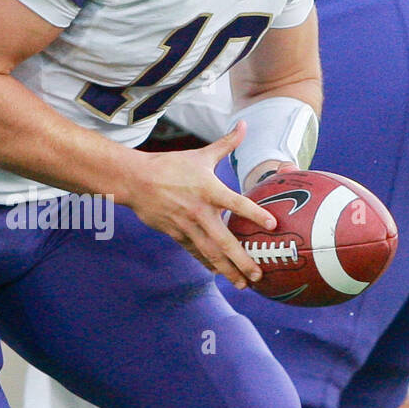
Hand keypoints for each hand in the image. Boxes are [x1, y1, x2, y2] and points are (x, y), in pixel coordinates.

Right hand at [128, 121, 276, 287]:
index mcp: (208, 189)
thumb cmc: (171, 166)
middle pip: (224, 241)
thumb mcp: (200, 155)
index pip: (236, 203)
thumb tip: (244, 124)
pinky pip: (195, 252)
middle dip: (242, 260)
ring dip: (228, 270)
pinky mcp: (176, 234)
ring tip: (243, 283)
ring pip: (210, 253)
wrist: (135, 181)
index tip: (272, 224)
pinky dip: (208, 263)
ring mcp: (186, 226)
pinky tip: (220, 273)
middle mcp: (199, 211)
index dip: (254, 213)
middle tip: (259, 274)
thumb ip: (226, 144)